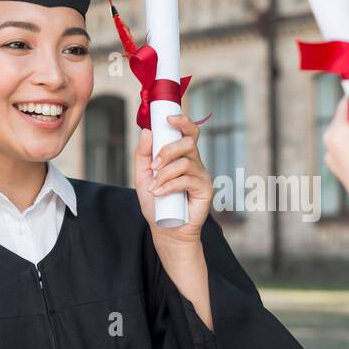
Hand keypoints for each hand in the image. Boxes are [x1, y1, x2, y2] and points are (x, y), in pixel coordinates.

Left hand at [134, 114, 213, 249]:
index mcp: (182, 156)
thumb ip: (143, 155)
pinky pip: (187, 180)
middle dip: (168, 150)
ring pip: (185, 162)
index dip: (182, 122)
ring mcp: (202, 176)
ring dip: (165, 173)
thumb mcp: (143, 176)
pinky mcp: (205, 190)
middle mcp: (195, 163)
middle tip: (155, 165)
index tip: (169, 119)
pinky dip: (169, 186)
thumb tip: (147, 131)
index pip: (189, 132)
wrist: (166, 229)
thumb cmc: (157, 204)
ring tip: (155, 186)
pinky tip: (159, 193)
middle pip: (188, 143)